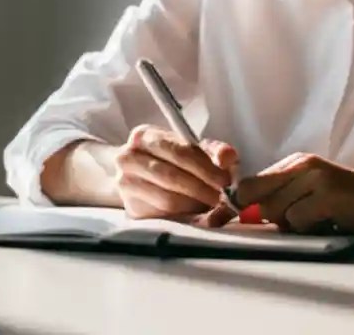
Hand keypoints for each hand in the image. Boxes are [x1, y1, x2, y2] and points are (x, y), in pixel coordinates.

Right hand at [114, 125, 237, 219]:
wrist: (142, 176)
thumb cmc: (172, 160)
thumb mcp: (193, 149)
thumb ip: (214, 151)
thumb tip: (228, 156)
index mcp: (144, 136)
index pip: (178, 151)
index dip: (205, 167)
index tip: (225, 180)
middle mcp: (128, 158)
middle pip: (171, 176)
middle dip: (202, 189)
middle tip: (222, 198)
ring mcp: (125, 184)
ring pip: (167, 199)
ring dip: (195, 205)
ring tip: (213, 206)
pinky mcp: (130, 208)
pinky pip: (162, 215)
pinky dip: (185, 217)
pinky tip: (197, 214)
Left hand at [200, 153, 353, 234]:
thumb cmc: (352, 205)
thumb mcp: (312, 192)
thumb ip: (281, 198)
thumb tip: (244, 215)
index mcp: (295, 162)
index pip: (248, 183)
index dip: (244, 205)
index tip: (254, 218)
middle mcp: (302, 164)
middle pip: (254, 195)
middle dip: (267, 216)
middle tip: (298, 221)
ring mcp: (315, 178)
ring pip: (274, 210)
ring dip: (291, 225)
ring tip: (318, 221)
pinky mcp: (327, 195)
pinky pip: (296, 220)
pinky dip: (308, 230)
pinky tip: (329, 223)